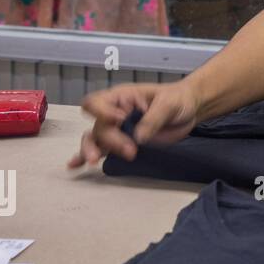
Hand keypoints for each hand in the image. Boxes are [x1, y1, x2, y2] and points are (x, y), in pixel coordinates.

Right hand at [69, 81, 200, 168]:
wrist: (188, 110)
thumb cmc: (178, 99)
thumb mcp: (169, 104)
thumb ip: (153, 118)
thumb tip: (138, 137)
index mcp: (122, 97)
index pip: (98, 102)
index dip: (103, 112)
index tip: (121, 119)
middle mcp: (114, 112)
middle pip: (98, 126)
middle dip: (109, 140)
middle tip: (130, 151)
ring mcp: (117, 129)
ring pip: (94, 139)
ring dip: (91, 149)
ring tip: (94, 160)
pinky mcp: (122, 143)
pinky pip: (101, 148)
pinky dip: (85, 156)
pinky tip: (75, 165)